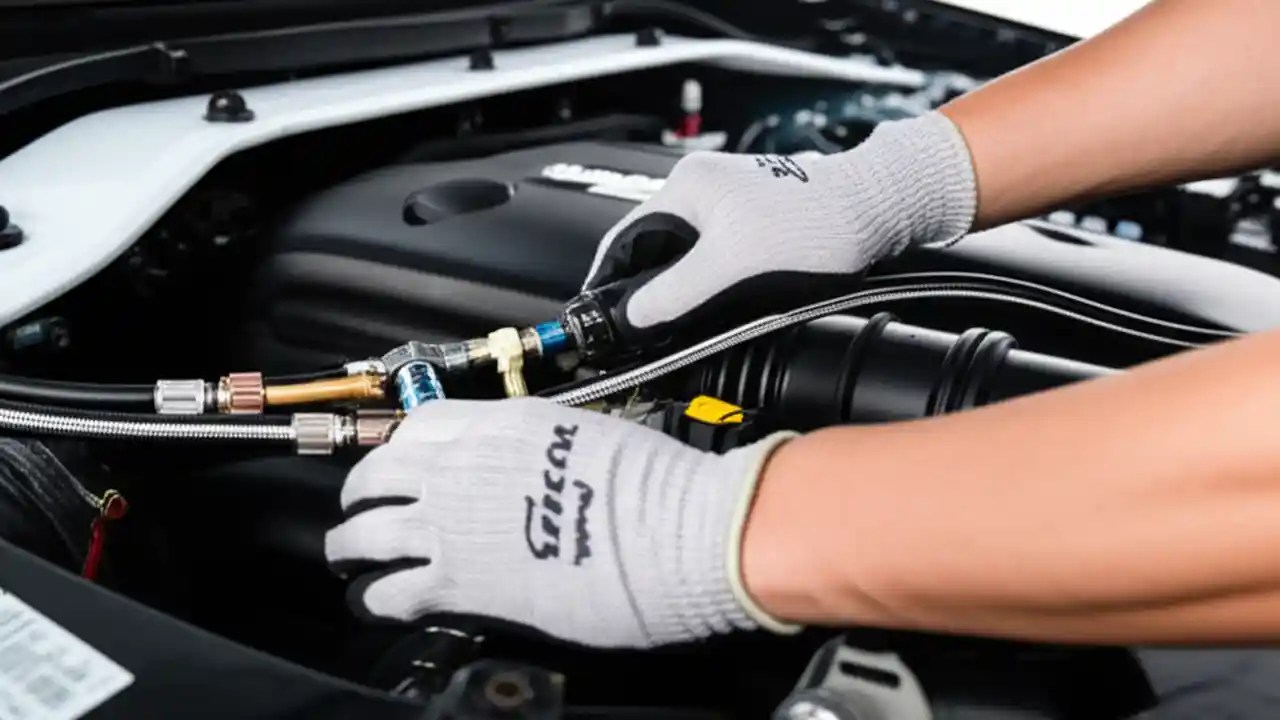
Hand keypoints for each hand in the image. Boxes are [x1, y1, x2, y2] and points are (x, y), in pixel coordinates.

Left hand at [325, 398, 796, 647]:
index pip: (423, 423)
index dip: (403, 443)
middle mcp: (462, 467)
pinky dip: (373, 597)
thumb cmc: (655, 487)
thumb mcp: (591, 436)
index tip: (401, 457)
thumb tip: (539, 463)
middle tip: (362, 505)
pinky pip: (389, 590)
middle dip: (361, 490)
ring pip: (365, 530)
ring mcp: (452, 525)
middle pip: (378, 472)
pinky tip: (373, 602)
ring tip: (347, 554)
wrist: (674, 533)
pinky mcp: (459, 584)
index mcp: (500, 425)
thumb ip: (546, 447)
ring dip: (349, 544)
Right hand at [582, 112, 975, 344]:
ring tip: (675, 321)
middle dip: (648, 288)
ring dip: (681, 287)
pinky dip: (708, 281)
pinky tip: (716, 304)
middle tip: (642, 328)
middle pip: (655, 247)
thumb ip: (677, 291)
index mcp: (688, 187)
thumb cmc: (816, 221)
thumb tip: (635, 314)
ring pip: (686, 254)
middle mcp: (704, 188)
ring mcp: (731, 202)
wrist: (877, 208)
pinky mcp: (755, 219)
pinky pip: (714, 255)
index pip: (625, 237)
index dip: (609, 280)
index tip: (600, 313)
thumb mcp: (732, 264)